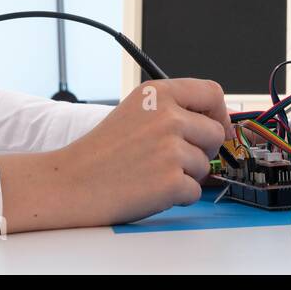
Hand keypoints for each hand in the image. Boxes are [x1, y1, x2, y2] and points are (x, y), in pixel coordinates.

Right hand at [0, 79, 229, 233]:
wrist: (71, 182)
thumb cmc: (101, 152)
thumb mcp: (136, 111)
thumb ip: (173, 109)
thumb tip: (215, 123)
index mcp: (158, 93)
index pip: (212, 92)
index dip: (219, 113)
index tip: (217, 128)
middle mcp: (167, 115)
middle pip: (215, 133)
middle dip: (201, 150)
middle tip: (170, 159)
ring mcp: (170, 148)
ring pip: (205, 165)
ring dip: (185, 174)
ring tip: (150, 172)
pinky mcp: (171, 180)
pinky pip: (194, 191)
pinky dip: (177, 196)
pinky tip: (150, 189)